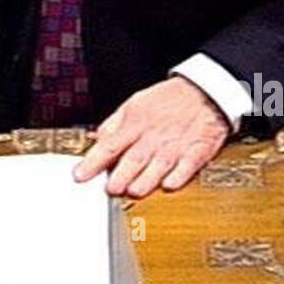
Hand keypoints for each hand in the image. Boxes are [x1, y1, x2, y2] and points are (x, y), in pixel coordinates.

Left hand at [73, 78, 229, 196]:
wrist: (204, 92)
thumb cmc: (168, 100)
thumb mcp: (135, 103)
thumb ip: (114, 124)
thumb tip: (96, 140)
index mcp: (136, 122)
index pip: (110, 144)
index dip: (93, 162)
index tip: (80, 176)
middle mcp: (154, 135)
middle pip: (134, 159)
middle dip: (120, 176)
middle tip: (110, 190)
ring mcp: (176, 144)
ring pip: (158, 166)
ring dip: (145, 181)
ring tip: (133, 191)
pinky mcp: (197, 151)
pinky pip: (187, 166)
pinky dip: (178, 176)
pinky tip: (168, 186)